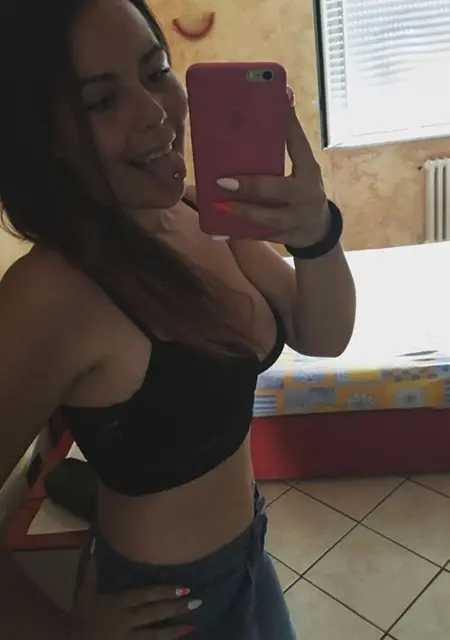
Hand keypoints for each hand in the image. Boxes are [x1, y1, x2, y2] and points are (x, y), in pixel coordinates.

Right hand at [71, 557, 197, 639]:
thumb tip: (95, 541)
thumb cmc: (81, 614)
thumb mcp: (85, 591)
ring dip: (174, 631)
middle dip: (175, 608)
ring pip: (154, 635)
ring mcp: (127, 638)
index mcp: (118, 602)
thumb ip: (93, 569)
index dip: (165, 592)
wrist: (69, 639)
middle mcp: (126, 620)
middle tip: (196, 603)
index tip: (184, 588)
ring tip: (192, 627)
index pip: (145, 595)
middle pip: (154, 613)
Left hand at [216, 87, 329, 247]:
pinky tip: (220, 231)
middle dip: (251, 186)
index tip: (276, 102)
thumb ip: (289, 144)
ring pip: (267, 217)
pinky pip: (258, 235)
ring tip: (219, 205)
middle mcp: (305, 195)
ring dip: (243, 212)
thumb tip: (281, 99)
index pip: (299, 145)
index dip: (288, 126)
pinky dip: (239, 233)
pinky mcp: (284, 237)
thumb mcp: (303, 169)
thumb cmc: (304, 192)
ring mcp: (295, 219)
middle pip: (278, 190)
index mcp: (309, 172)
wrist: (318, 232)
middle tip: (223, 180)